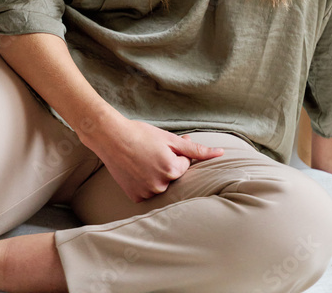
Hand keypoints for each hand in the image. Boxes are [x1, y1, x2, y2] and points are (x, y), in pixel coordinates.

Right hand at [83, 119, 224, 202]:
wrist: (111, 137)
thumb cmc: (141, 134)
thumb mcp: (170, 138)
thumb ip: (196, 150)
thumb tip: (221, 153)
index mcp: (171, 170)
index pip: (185, 165)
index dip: (175, 153)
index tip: (162, 145)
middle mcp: (160, 186)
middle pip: (174, 176)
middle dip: (167, 164)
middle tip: (152, 152)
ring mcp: (147, 193)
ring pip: (161, 185)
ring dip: (157, 174)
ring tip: (143, 160)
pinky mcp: (135, 197)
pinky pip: (148, 192)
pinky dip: (146, 182)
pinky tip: (137, 170)